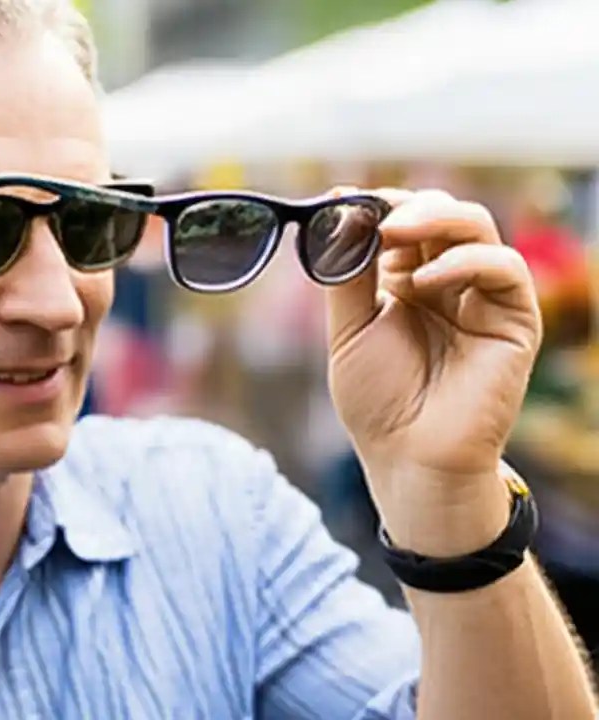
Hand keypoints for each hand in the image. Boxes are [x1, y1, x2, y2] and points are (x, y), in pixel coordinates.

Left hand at [324, 189, 542, 547]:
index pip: (400, 221)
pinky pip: (504, 269)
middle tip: (371, 215)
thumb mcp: (347, 329)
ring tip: (393, 232)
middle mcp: (447, 281)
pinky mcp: (515, 319)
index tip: (341, 201)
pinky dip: (465, 261)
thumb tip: (338, 211)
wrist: (408, 459)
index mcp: (405, 280)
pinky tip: (424, 280)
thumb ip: (346, 273)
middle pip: (440, 213)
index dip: (375, 205)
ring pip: (476, 227)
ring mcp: (481, 297)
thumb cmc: (377, 402)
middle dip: (404, 206)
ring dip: (434, 218)